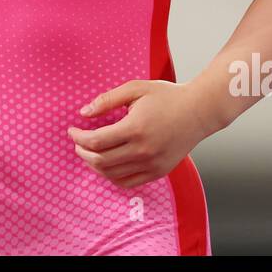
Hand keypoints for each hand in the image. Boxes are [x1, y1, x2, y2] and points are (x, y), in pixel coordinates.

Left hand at [67, 80, 207, 188]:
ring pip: (112, 174)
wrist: (200, 111)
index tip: (72, 130)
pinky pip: (128, 182)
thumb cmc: (167, 96)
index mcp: (135, 128)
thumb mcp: (135, 88)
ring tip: (89, 152)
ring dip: (95, 165)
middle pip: (100, 161)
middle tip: (77, 143)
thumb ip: (107, 100)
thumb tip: (83, 113)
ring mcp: (152, 164)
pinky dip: (112, 176)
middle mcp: (143, 150)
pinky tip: (107, 164)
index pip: (95, 141)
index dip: (78, 137)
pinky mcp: (159, 172)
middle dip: (82, 152)